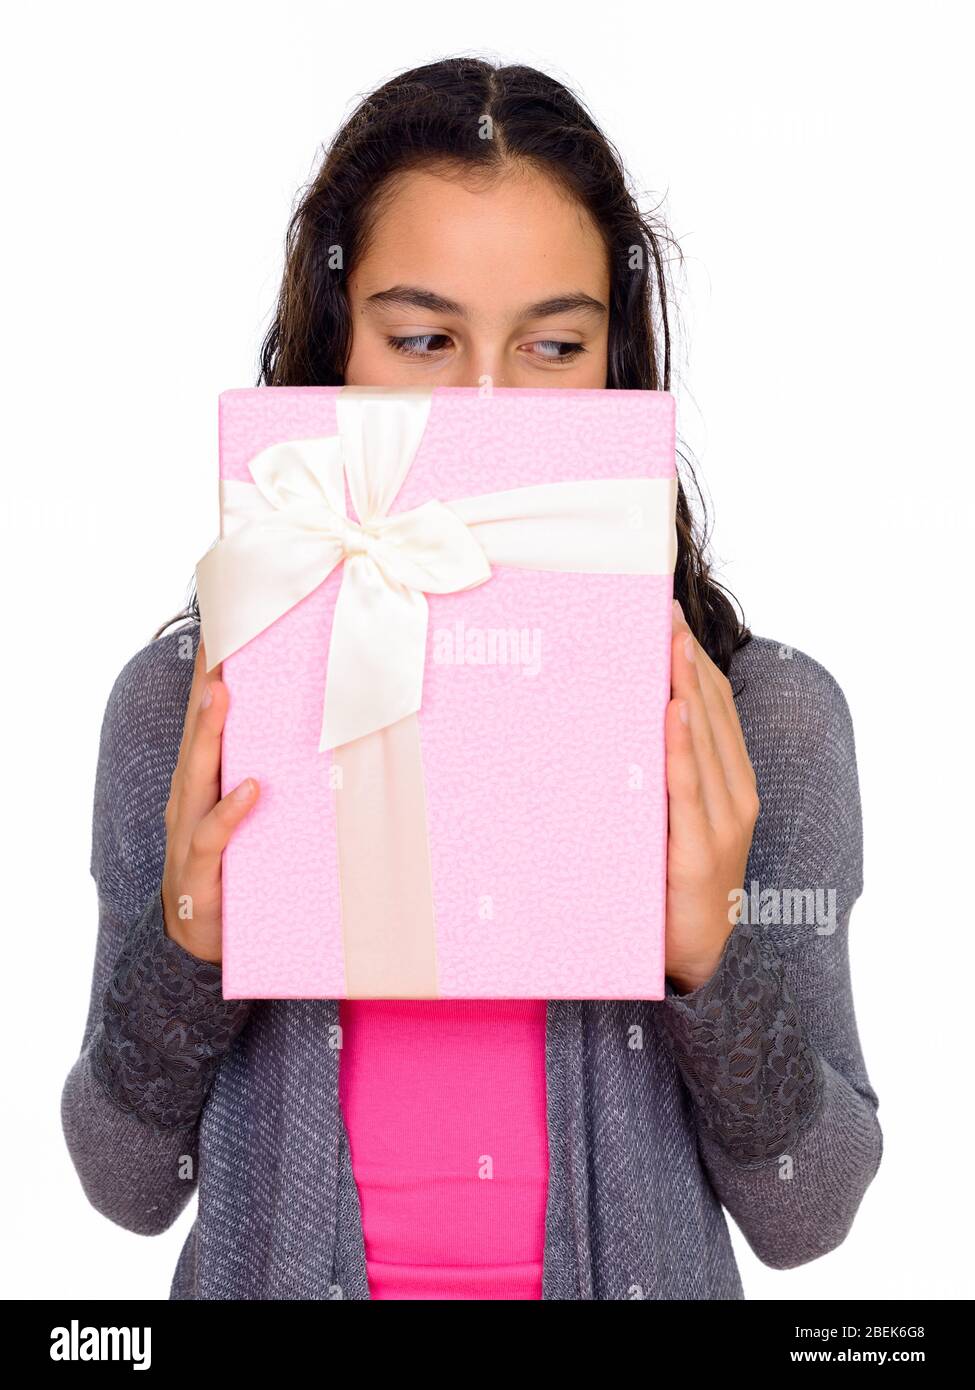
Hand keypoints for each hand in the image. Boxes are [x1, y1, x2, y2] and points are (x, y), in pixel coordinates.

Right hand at [161, 638, 258, 963]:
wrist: (201, 941)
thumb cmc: (234, 869)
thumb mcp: (255, 817)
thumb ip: (275, 779)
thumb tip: (329, 739)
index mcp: (204, 782)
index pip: (206, 722)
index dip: (209, 676)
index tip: (222, 629)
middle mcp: (191, 798)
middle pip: (196, 734)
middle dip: (205, 688)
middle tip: (218, 644)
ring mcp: (189, 830)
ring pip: (196, 774)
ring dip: (209, 734)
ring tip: (222, 696)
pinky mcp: (198, 868)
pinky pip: (213, 834)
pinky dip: (230, 810)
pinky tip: (251, 789)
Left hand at [664, 600, 759, 993]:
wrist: (699, 957)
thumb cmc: (676, 884)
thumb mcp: (672, 821)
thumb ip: (661, 778)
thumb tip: (619, 730)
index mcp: (733, 782)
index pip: (716, 706)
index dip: (695, 660)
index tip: (669, 618)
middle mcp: (736, 793)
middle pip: (713, 711)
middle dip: (687, 659)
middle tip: (660, 611)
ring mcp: (723, 821)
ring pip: (706, 738)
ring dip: (686, 685)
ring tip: (668, 641)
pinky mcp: (701, 850)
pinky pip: (691, 787)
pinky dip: (685, 746)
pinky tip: (674, 709)